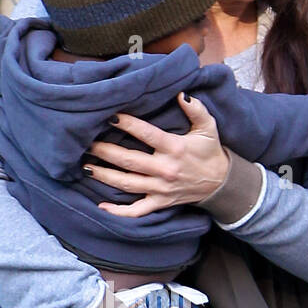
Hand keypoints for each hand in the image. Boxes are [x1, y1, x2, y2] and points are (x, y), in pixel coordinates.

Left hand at [82, 93, 229, 217]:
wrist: (220, 183)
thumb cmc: (210, 152)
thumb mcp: (208, 128)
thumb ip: (196, 110)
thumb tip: (182, 95)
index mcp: (175, 148)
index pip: (147, 135)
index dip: (127, 125)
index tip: (110, 117)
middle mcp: (165, 170)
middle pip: (129, 161)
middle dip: (105, 151)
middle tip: (87, 143)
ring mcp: (160, 189)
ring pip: (127, 183)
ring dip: (104, 175)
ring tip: (86, 167)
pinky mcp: (159, 202)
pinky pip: (137, 211)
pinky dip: (119, 212)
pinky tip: (101, 206)